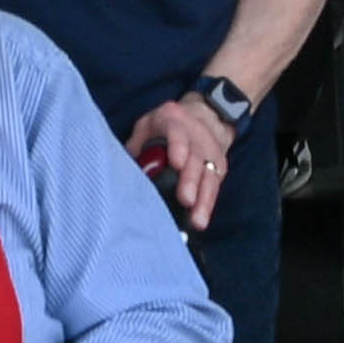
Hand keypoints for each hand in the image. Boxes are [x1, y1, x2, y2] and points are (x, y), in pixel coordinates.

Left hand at [130, 96, 230, 231]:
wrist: (202, 120)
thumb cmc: (163, 128)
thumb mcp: (145, 127)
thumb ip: (136, 146)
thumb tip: (124, 172)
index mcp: (173, 121)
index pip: (177, 132)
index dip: (178, 147)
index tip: (177, 164)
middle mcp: (196, 137)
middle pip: (195, 159)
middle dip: (191, 180)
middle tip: (186, 200)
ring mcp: (210, 154)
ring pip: (209, 177)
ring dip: (203, 200)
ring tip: (197, 220)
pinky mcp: (219, 169)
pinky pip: (214, 189)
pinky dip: (207, 206)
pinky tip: (200, 222)